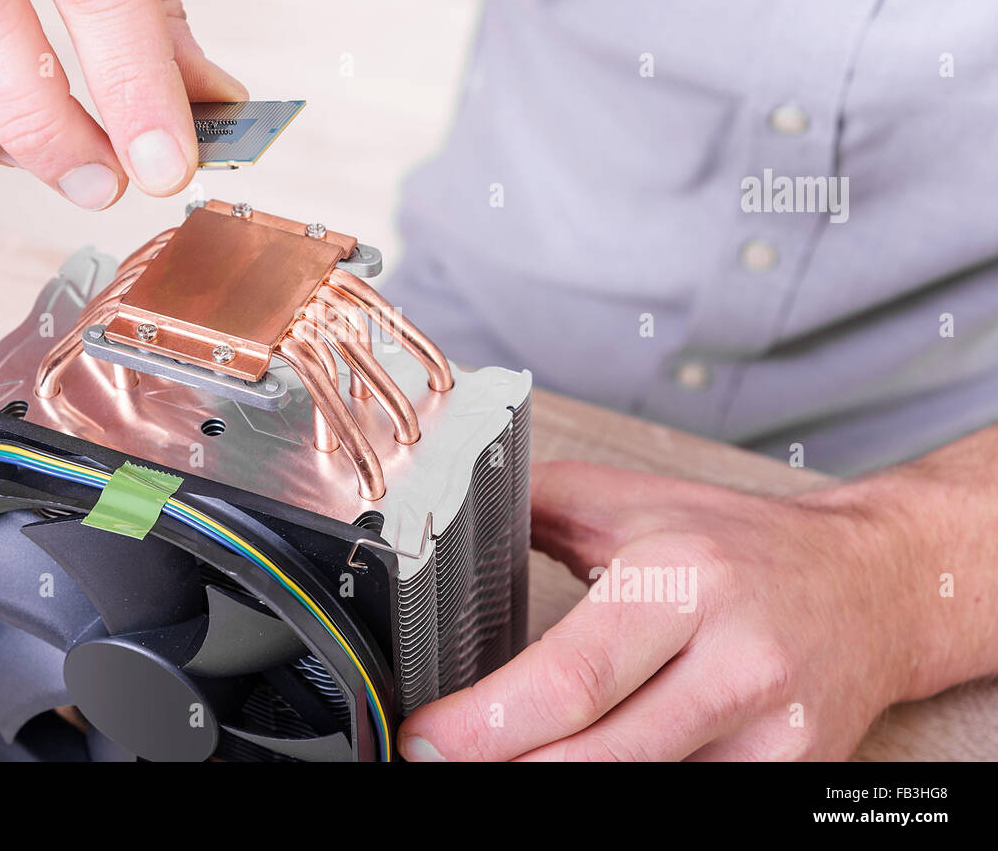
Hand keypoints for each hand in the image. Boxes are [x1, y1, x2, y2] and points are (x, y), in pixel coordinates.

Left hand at [398, 461, 946, 760]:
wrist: (869, 586)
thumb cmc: (742, 544)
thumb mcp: (633, 504)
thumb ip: (534, 505)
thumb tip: (441, 519)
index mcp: (684, 582)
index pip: (574, 675)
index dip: (489, 722)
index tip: (429, 737)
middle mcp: (735, 662)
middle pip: (598, 755)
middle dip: (504, 769)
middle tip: (443, 759)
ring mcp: (769, 734)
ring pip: (637, 787)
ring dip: (556, 778)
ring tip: (506, 756)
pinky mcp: (787, 774)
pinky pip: (682, 794)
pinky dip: (618, 783)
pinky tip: (582, 759)